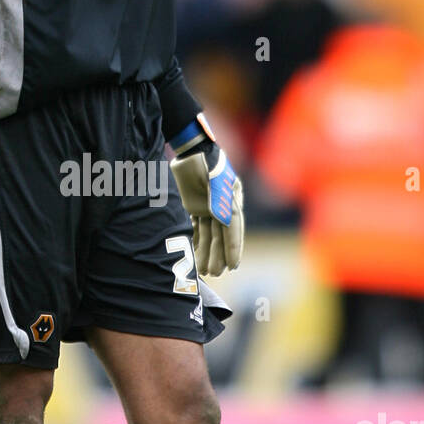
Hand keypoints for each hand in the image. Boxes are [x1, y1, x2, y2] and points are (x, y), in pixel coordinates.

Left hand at [170, 133, 243, 276]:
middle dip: (219, 255)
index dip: (234, 248)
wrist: (190, 148)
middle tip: (216, 274)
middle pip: (221, 236)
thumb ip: (219, 200)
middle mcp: (222, 207)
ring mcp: (209, 207)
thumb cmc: (205, 162)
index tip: (233, 266)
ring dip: (207, 252)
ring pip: (209, 235)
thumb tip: (225, 221)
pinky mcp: (195, 206)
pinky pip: (197, 228)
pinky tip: (194, 255)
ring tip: (205, 271)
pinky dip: (196, 241)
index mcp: (232, 201)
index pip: (234, 229)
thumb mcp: (215, 180)